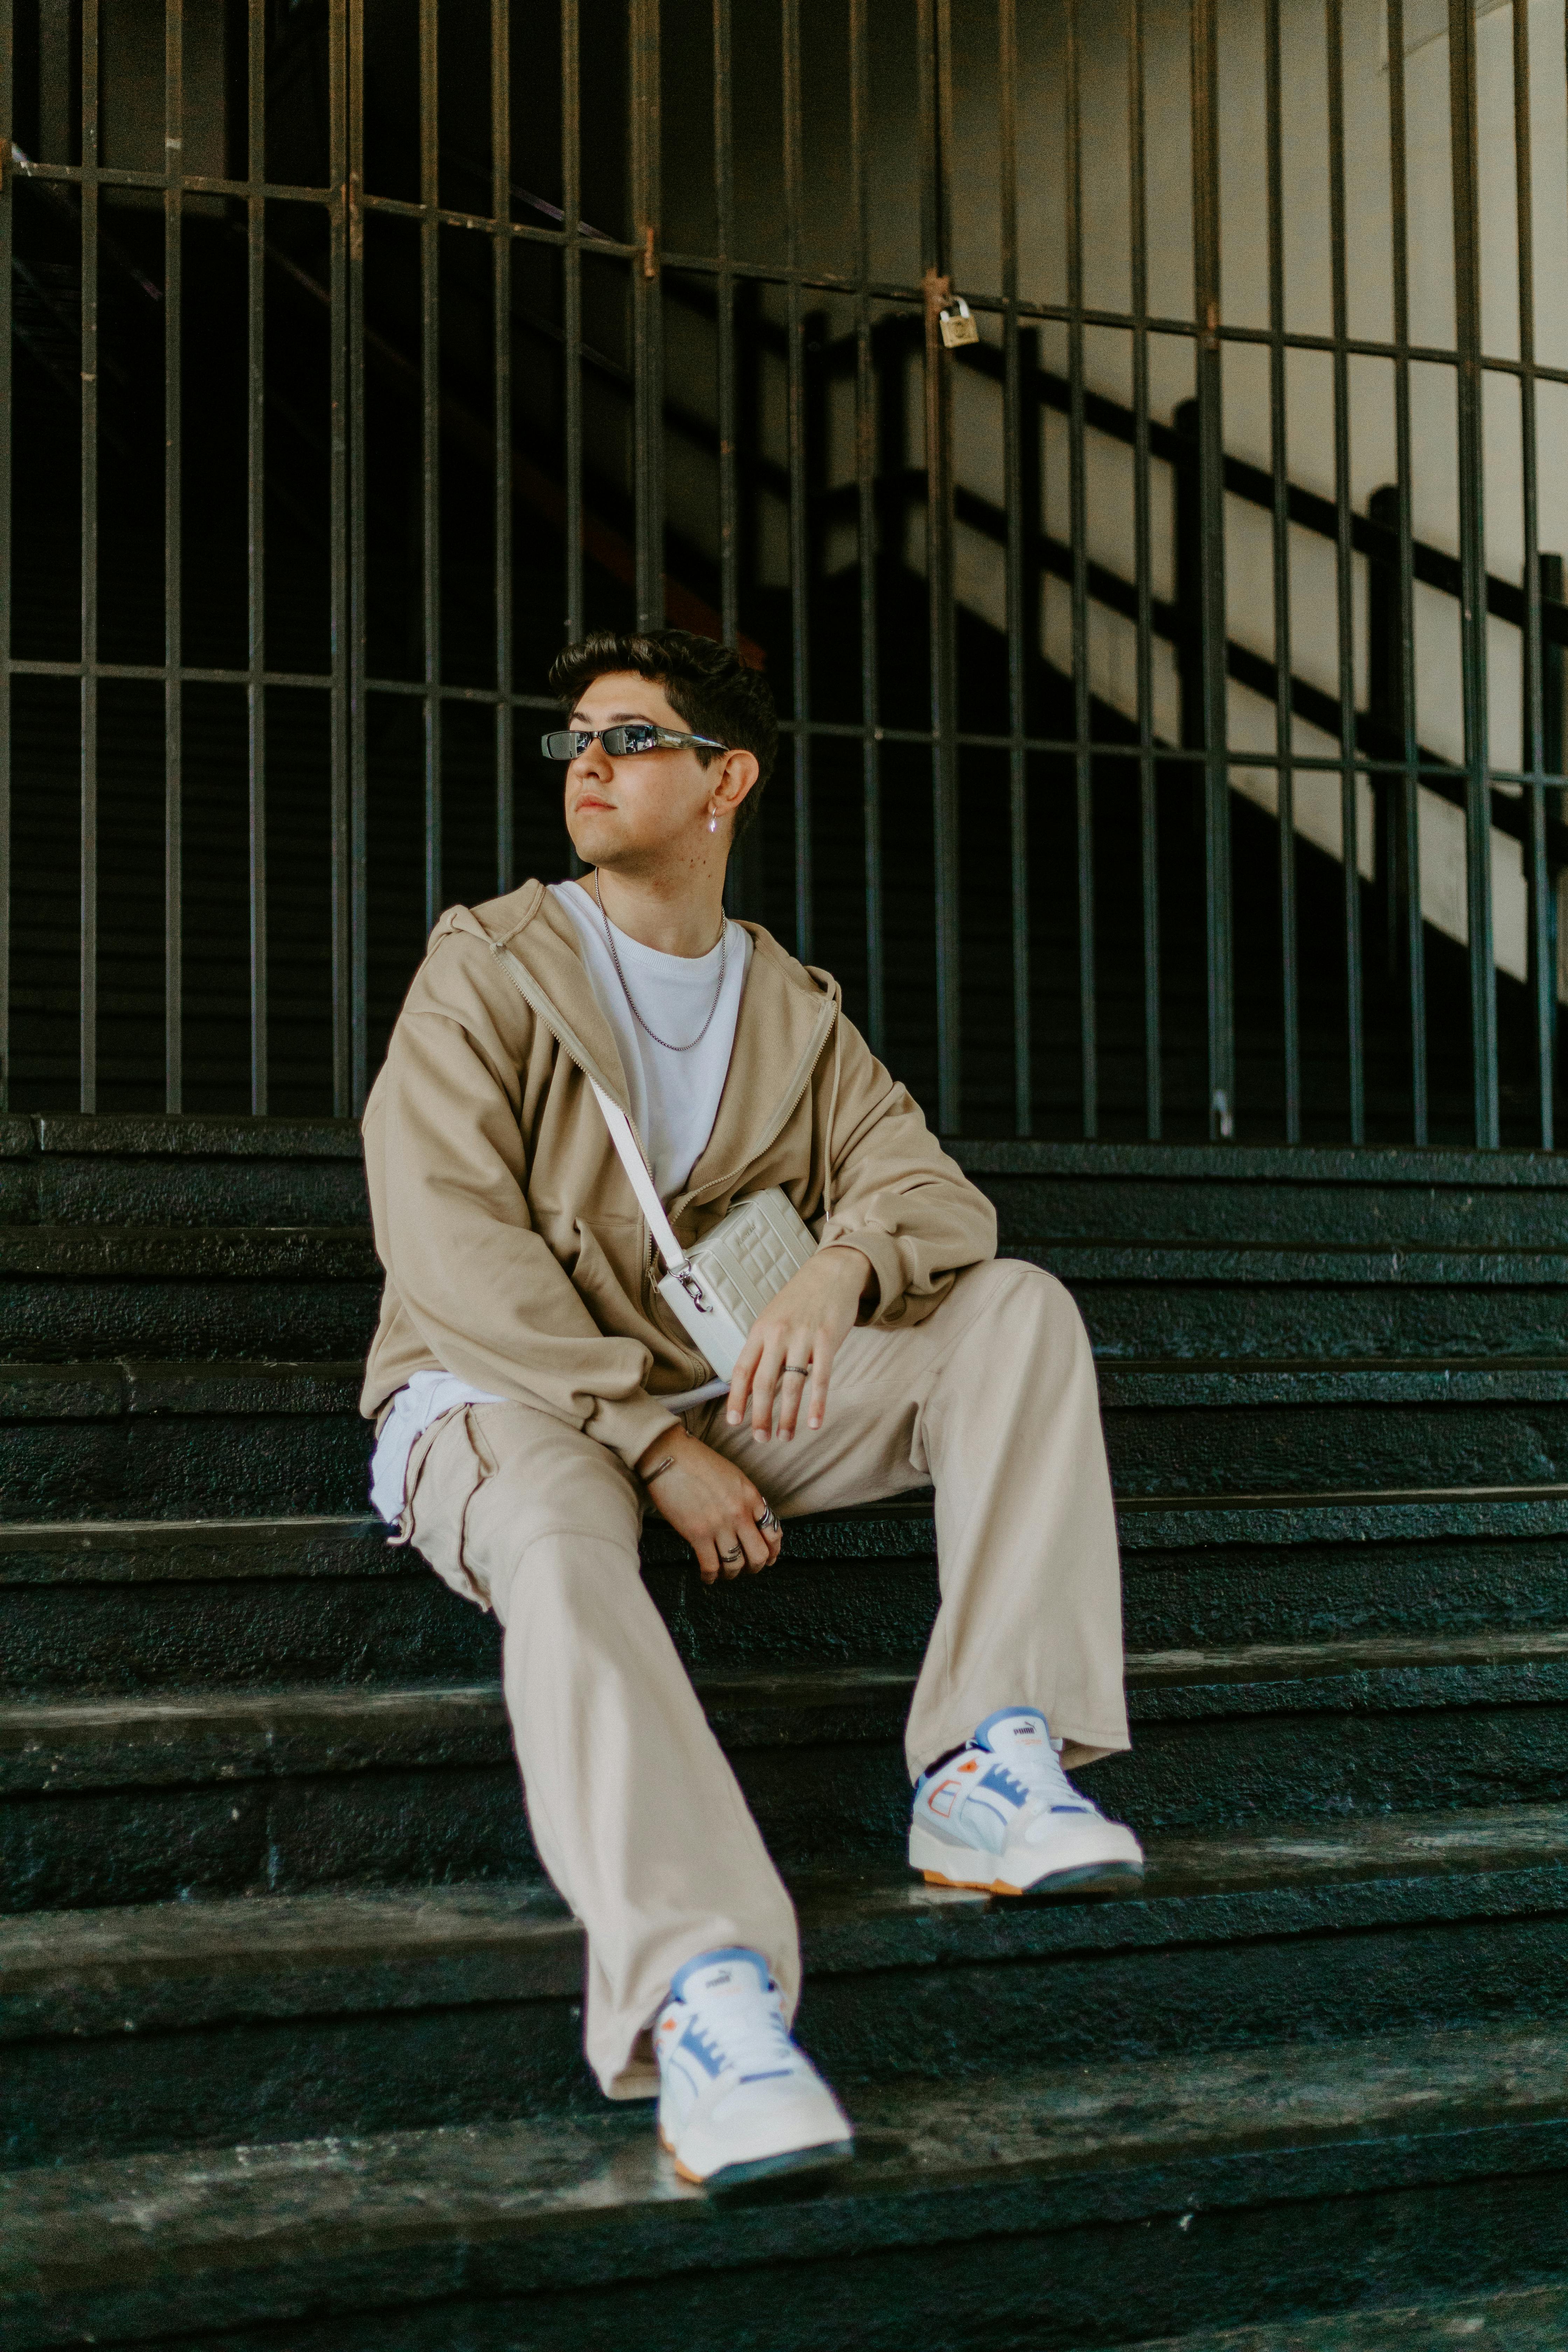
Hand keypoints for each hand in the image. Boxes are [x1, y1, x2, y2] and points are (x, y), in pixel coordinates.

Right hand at [636, 1427, 782, 1583]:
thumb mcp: (734, 1477)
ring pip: (736, 1564)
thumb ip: (746, 1500)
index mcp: (751, 1497)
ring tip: (725, 1573)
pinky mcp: (697, 1534)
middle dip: (755, 1566)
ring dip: (732, 1573)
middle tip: (748, 1568)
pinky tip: (708, 1577)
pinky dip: (711, 1576)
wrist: (669, 1456)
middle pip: (759, 1554)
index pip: (773, 1532)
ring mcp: (719, 1525)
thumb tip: (752, 1523)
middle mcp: (740, 1513)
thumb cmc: (699, 1463)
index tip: (769, 1558)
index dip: (773, 1551)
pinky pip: (711, 1565)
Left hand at [726, 1245, 873, 1441]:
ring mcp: (803, 1337)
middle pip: (763, 1383)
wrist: (830, 1273)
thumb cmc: (799, 1301)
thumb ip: (763, 1350)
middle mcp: (778, 1334)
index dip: (736, 1398)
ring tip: (785, 1437)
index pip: (742, 1369)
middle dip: (760, 1415)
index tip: (735, 1422)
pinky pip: (820, 1378)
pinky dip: (817, 1404)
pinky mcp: (827, 1339)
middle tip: (761, 1438)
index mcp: (760, 1330)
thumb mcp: (773, 1320)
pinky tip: (814, 1423)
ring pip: (791, 1385)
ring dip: (787, 1416)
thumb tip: (750, 1386)